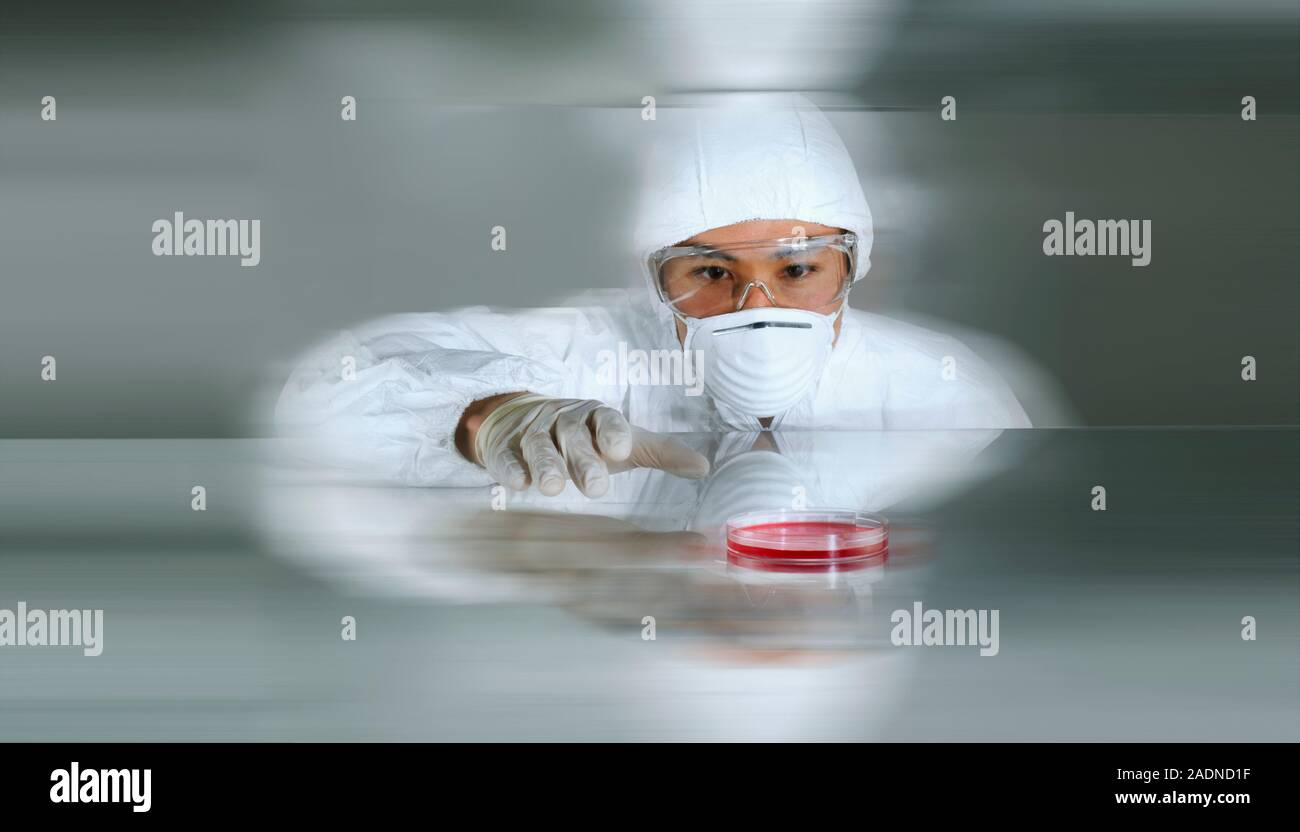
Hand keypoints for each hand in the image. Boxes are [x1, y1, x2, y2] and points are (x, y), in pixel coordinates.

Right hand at [471, 394, 709, 496]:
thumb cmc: (588, 439)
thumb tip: (705, 467)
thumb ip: (661, 452)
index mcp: (597, 416)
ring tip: (552, 488)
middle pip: (574, 436)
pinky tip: (518, 484)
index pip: (607, 419)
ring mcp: (533, 433)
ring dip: (546, 465)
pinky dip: (511, 468)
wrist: (525, 422)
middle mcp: (565, 420)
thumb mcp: (625, 443)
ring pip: (539, 446)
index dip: (613, 432)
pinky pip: (507, 456)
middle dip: (583, 459)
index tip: (621, 449)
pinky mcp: (506, 448)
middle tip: (596, 487)